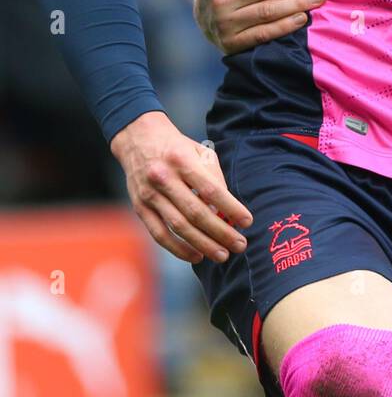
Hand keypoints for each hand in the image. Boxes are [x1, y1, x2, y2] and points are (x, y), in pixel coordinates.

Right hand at [111, 111, 252, 263]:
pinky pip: (160, 234)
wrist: (138, 140)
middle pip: (196, 212)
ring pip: (179, 227)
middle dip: (221, 232)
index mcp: (182, 160)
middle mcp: (163, 178)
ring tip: (222, 255)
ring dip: (203, 244)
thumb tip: (228, 211)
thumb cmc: (178, 148)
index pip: (211, 189)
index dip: (231, 208)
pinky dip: (179, 249)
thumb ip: (215, 178)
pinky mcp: (140, 208)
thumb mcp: (200, 152)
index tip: (247, 222)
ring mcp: (149, 195)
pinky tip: (197, 256)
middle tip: (240, 245)